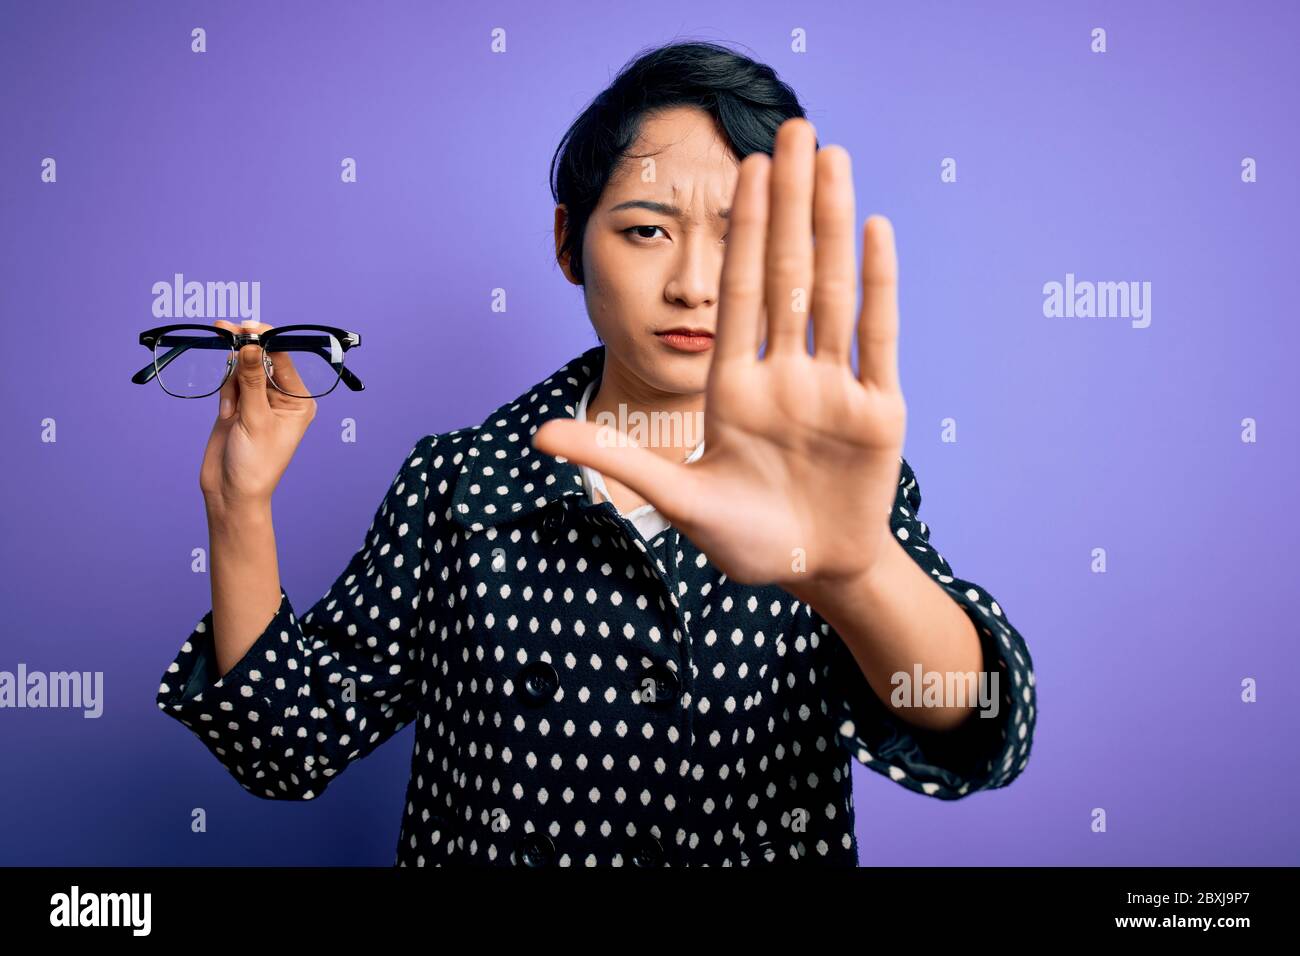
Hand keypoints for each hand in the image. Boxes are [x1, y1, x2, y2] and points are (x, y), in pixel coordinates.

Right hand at [199, 319, 316, 513]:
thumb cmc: (254, 463)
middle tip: (223, 329)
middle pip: (261, 359)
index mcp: (299, 401)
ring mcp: (259, 401)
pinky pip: (230, 383)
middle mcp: (283, 398)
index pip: (283, 359)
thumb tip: (252, 345)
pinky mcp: (239, 404)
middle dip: (244, 355)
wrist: (231, 492)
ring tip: (230, 412)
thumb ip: (251, 380)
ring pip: (242, 370)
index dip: (265, 339)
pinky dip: (225, 393)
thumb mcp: (254, 418)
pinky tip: (226, 414)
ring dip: (232, 383)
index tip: (246, 325)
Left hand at [532, 118, 906, 593]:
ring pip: (833, 289)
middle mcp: (785, 374)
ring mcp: (833, 387)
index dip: (742, 231)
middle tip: (796, 127)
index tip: (742, 169)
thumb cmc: (744, 541)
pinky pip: (878, 337)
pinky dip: (878, 284)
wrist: (816, 573)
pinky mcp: (878, 410)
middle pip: (786, 272)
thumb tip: (538, 437)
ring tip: (834, 155)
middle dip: (790, 202)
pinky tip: (874, 228)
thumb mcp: (677, 501)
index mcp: (736, 388)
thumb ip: (619, 460)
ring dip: (833, 223)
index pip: (737, 293)